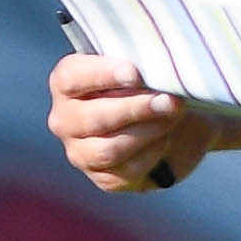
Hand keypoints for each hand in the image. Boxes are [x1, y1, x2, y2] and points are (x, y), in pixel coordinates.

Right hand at [47, 53, 220, 192]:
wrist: (171, 121)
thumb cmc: (150, 82)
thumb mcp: (143, 66)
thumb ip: (141, 63)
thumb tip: (158, 68)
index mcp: (66, 83)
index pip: (71, 78)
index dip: (102, 75)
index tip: (135, 72)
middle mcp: (65, 119)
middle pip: (93, 118)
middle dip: (135, 108)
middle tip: (169, 99)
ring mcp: (81, 152)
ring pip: (109, 149)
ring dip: (148, 131)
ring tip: (174, 115)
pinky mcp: (105, 177)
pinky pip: (128, 169)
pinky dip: (153, 152)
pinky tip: (168, 136)